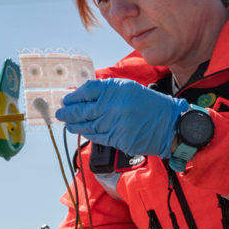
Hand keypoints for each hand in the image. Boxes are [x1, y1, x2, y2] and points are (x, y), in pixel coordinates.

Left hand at [55, 78, 184, 159]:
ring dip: (75, 125)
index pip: (87, 90)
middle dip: (68, 112)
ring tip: (67, 124)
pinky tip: (81, 131)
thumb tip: (83, 95)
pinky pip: (97, 137)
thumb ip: (107, 90)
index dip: (74, 96)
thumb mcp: (129, 89)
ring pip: (88, 125)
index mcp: (117, 89)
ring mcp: (116, 123)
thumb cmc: (150, 105)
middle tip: (60, 114)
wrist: (169, 124)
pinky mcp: (118, 139)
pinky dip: (87, 134)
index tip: (67, 99)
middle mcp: (114, 105)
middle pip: (83, 109)